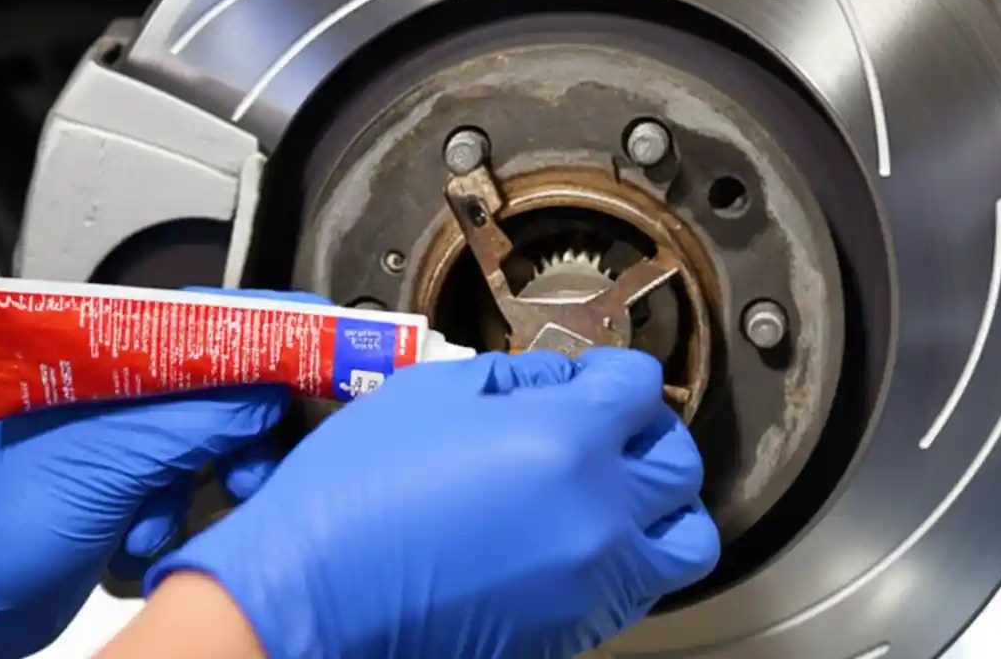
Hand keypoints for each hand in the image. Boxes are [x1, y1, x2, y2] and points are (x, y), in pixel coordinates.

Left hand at [0, 289, 325, 657]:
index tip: (323, 335)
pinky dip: (183, 514)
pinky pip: (194, 487)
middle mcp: (118, 395)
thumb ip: (195, 421)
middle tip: (255, 461)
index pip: (199, 324)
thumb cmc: (2, 527)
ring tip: (175, 512)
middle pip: (221, 385)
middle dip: (245, 428)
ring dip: (210, 481)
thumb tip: (269, 395)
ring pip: (214, 441)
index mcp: (99, 360)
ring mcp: (127, 443)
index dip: (264, 327)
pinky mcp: (134, 489)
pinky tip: (142, 537)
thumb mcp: (108, 461)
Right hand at [147, 348, 719, 657]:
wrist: (315, 598)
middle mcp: (598, 515)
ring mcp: (594, 581)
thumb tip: (558, 383)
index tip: (598, 377)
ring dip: (661, 507)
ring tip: (617, 493)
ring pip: (684, 539)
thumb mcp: (428, 394)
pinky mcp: (577, 628)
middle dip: (647, 433)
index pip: (640, 388)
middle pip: (679, 462)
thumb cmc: (354, 498)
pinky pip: (640, 588)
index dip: (616, 372)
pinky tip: (577, 539)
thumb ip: (513, 378)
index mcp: (565, 441)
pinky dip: (628, 558)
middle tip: (608, 427)